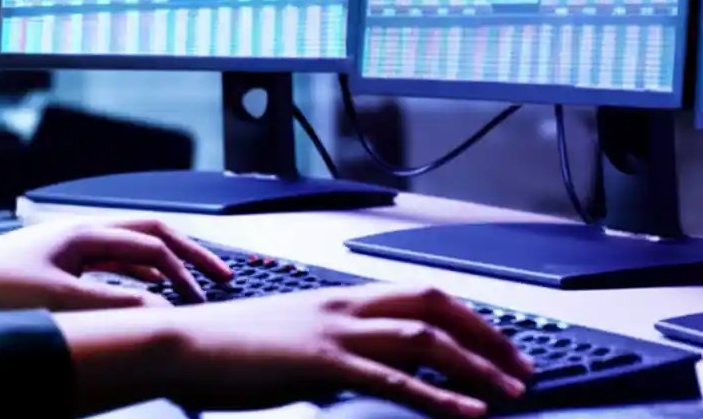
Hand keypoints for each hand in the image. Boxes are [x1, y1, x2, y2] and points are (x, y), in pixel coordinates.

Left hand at [0, 219, 231, 311]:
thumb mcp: (58, 299)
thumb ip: (112, 305)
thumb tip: (159, 310)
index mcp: (84, 233)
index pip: (153, 240)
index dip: (189, 262)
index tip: (213, 286)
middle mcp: (81, 236)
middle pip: (149, 239)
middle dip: (188, 257)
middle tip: (219, 279)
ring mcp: (70, 252)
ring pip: (131, 256)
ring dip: (163, 272)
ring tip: (188, 293)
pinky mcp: (59, 271)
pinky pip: (110, 271)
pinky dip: (136, 283)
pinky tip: (144, 300)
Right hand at [55, 284, 533, 417]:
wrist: (181, 343)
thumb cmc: (228, 347)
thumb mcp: (291, 341)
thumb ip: (332, 349)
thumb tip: (361, 370)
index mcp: (338, 296)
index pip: (420, 295)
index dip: (467, 318)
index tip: (497, 346)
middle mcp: (344, 303)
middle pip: (435, 306)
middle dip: (487, 336)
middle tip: (520, 368)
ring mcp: (334, 329)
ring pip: (425, 337)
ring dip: (476, 366)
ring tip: (509, 393)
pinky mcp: (320, 361)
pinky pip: (393, 377)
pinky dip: (437, 396)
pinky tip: (464, 414)